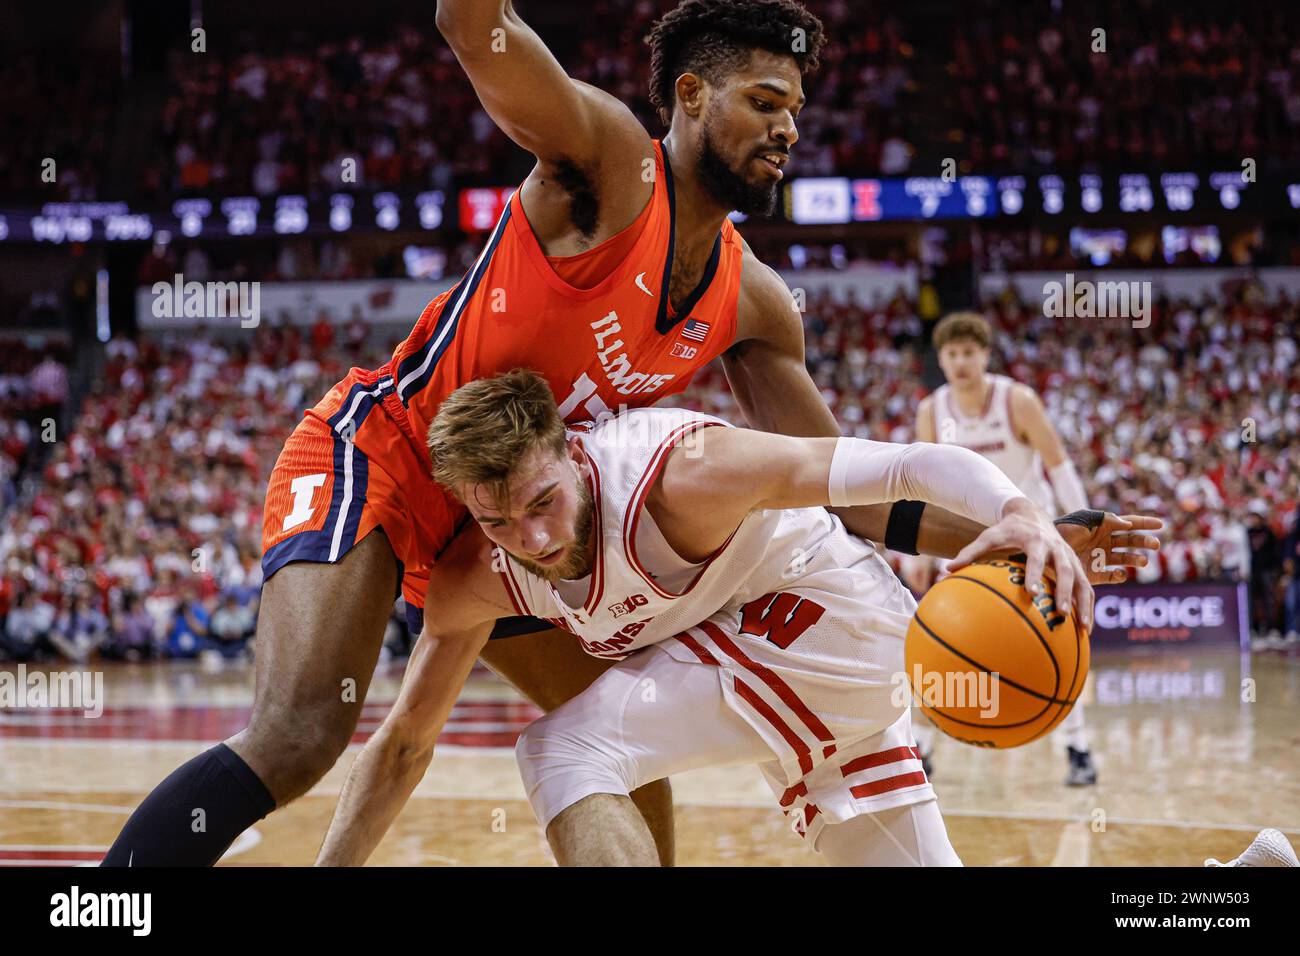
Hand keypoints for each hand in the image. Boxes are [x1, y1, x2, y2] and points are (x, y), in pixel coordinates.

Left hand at [948, 498, 1093, 630]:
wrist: (1031, 513)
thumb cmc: (1006, 529)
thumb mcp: (988, 536)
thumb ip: (970, 552)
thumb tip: (947, 570)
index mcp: (1035, 540)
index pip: (1036, 558)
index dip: (1035, 573)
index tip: (1031, 592)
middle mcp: (1057, 547)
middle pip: (1065, 570)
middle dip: (1064, 591)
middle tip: (1061, 613)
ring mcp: (1069, 556)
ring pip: (1082, 580)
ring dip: (1083, 604)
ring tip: (1083, 629)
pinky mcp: (1076, 565)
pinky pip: (1087, 586)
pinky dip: (1087, 606)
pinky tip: (1085, 630)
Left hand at [1053, 511, 1163, 584]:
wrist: (1043, 549)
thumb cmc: (1062, 530)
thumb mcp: (1082, 520)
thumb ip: (1102, 519)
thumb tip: (1126, 523)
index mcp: (1105, 527)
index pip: (1130, 523)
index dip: (1145, 523)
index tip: (1161, 524)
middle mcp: (1106, 542)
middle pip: (1132, 542)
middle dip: (1144, 543)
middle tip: (1155, 545)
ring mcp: (1102, 558)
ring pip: (1126, 559)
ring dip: (1136, 560)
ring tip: (1142, 561)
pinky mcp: (1095, 574)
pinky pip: (1112, 576)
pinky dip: (1119, 576)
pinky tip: (1121, 574)